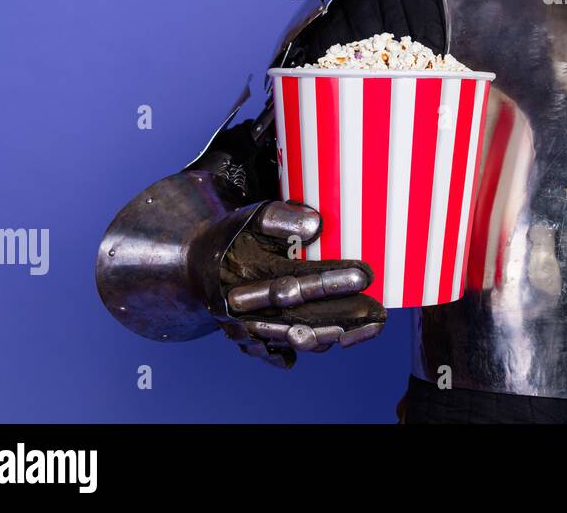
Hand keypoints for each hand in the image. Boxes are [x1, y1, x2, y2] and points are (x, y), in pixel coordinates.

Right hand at [215, 201, 386, 368]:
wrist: (189, 263)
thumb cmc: (231, 235)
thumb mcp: (250, 216)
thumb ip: (281, 218)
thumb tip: (317, 225)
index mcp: (245, 271)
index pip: (295, 277)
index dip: (330, 278)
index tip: (365, 275)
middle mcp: (241, 304)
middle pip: (296, 313)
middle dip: (338, 312)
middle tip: (377, 312)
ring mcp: (240, 325)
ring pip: (286, 336)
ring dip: (324, 335)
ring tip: (360, 331)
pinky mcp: (241, 337)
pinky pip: (270, 350)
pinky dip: (297, 350)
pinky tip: (331, 345)